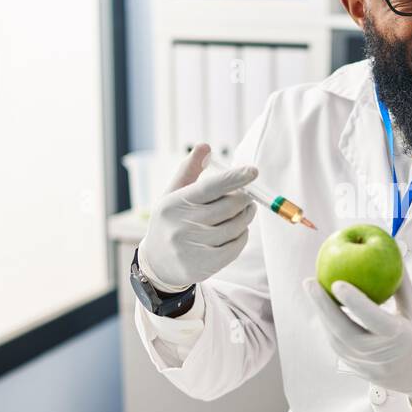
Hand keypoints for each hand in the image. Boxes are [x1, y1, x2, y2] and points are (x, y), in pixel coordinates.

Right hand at [138, 143, 257, 290]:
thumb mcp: (173, 195)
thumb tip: (206, 146)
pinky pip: (237, 245)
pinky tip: (238, 231)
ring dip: (246, 216)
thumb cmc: (171, 221)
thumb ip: (189, 170)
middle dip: (245, 198)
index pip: (209, 188)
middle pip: (229, 206)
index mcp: (175, 203)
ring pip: (236, 226)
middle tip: (249, 195)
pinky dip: (243, 236)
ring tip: (244, 211)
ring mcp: (194, 246)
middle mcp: (182, 225)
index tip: (253, 171)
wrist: (158, 263)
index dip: (234, 178)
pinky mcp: (205, 264)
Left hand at [303, 266, 411, 400]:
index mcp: (400, 338)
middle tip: (310, 282)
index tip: (337, 283)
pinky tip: (321, 307)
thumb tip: (393, 251)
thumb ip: (402, 284)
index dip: (355, 302)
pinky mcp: (356, 369)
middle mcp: (380, 355)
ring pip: (336, 338)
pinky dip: (328, 324)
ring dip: (322, 314)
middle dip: (323, 306)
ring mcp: (365, 365)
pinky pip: (337, 345)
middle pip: (344, 330)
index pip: (374, 318)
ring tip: (312, 289)